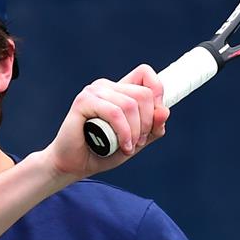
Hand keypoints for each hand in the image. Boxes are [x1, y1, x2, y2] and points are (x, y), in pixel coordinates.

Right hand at [43, 64, 169, 180]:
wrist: (74, 165)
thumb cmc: (102, 152)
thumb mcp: (136, 142)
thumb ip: (152, 129)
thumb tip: (165, 111)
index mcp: (119, 90)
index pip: (146, 74)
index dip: (158, 93)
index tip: (155, 119)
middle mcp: (107, 86)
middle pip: (143, 94)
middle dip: (148, 123)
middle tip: (139, 142)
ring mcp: (94, 91)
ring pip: (130, 105)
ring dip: (135, 132)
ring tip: (128, 147)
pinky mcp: (83, 102)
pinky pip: (115, 113)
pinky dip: (123, 133)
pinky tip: (122, 146)